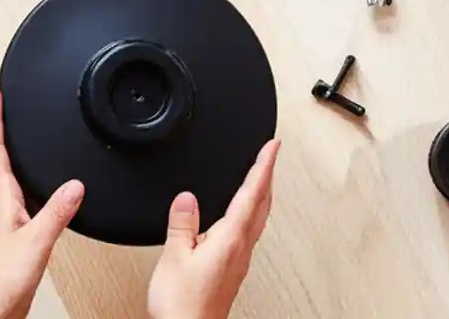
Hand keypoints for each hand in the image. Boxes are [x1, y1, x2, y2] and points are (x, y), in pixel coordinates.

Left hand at [0, 89, 84, 318]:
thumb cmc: (1, 279)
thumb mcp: (36, 240)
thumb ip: (56, 211)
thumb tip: (74, 185)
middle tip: (0, 101)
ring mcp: (2, 216)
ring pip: (6, 173)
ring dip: (8, 150)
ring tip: (13, 130)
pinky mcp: (10, 230)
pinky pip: (17, 193)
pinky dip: (23, 177)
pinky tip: (35, 183)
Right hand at [147, 139, 280, 318]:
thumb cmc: (183, 306)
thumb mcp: (174, 256)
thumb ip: (181, 224)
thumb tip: (187, 198)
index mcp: (230, 239)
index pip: (252, 193)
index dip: (263, 166)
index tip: (273, 146)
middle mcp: (240, 250)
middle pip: (262, 205)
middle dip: (267, 176)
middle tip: (271, 155)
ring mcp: (239, 262)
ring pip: (257, 219)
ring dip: (260, 195)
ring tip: (260, 178)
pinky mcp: (232, 271)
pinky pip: (246, 233)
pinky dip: (249, 214)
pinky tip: (239, 217)